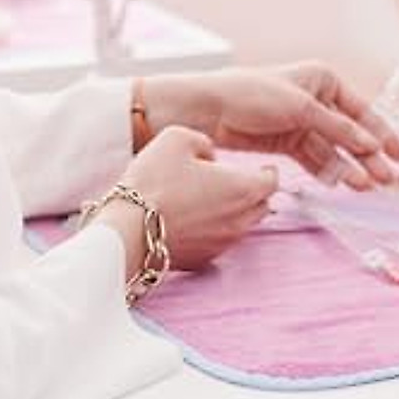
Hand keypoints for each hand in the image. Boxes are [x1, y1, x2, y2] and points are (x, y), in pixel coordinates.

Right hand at [122, 125, 277, 269]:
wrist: (127, 230)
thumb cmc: (154, 181)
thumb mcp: (177, 138)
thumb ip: (204, 142)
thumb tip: (210, 157)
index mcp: (241, 189)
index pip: (271, 181)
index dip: (268, 172)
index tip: (263, 167)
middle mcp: (238, 221)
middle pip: (261, 206)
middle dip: (255, 193)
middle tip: (240, 182)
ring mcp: (221, 244)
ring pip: (242, 226)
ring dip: (236, 212)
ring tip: (214, 199)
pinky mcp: (202, 260)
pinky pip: (220, 242)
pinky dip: (216, 230)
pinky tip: (196, 220)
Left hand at [207, 62, 398, 188]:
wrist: (211, 109)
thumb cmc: (254, 94)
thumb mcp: (301, 108)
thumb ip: (339, 129)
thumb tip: (371, 145)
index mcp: (324, 79)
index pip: (363, 111)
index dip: (384, 135)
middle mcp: (317, 99)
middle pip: (351, 133)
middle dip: (371, 157)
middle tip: (390, 181)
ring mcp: (303, 122)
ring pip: (335, 149)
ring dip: (351, 167)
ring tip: (368, 188)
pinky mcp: (288, 141)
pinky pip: (316, 158)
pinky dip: (329, 171)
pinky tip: (344, 184)